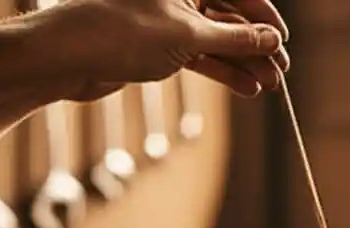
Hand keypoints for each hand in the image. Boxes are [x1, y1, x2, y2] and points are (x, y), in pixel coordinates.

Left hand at [26, 0, 290, 100]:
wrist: (67, 59)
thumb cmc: (121, 33)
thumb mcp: (187, 36)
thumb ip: (234, 38)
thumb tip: (272, 39)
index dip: (264, 17)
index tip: (283, 44)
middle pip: (229, 17)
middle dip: (256, 46)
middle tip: (279, 73)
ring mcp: (169, 21)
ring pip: (216, 40)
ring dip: (242, 63)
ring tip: (266, 86)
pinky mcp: (159, 46)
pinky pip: (200, 57)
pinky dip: (221, 72)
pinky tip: (245, 89)